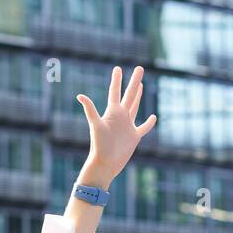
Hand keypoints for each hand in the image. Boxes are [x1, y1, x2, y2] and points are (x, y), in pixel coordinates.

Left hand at [75, 65, 155, 182]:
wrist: (105, 163)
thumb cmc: (99, 146)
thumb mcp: (96, 125)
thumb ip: (90, 110)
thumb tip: (79, 96)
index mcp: (112, 112)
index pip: (115, 91)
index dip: (117, 79)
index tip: (118, 68)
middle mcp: (120, 116)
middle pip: (129, 95)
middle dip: (134, 81)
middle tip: (140, 68)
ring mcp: (127, 126)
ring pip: (135, 107)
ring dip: (138, 96)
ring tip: (141, 85)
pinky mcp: (134, 137)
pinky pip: (144, 127)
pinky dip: (149, 123)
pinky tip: (153, 116)